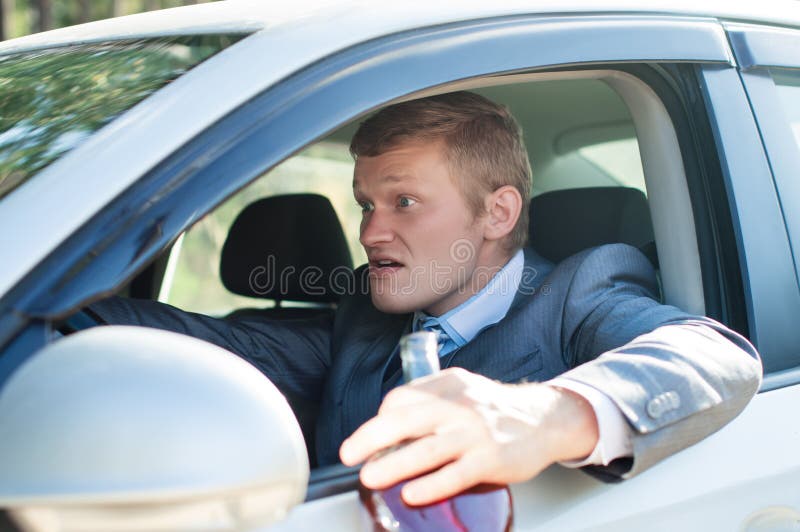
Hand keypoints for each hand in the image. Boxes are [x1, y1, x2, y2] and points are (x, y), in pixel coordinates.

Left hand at [339, 368, 597, 505]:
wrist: (545, 418)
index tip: (369, 439)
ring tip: (370, 477)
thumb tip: (389, 426)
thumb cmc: (495, 409)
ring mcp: (475, 433)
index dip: (380, 419)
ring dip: (393, 464)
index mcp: (448, 384)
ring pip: (426, 449)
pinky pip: (456, 474)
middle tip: (349, 454)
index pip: (402, 398)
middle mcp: (459, 405)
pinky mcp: (492, 459)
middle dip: (371, 437)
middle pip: (406, 418)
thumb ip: (430, 400)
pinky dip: (431, 485)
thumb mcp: (462, 390)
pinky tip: (413, 494)